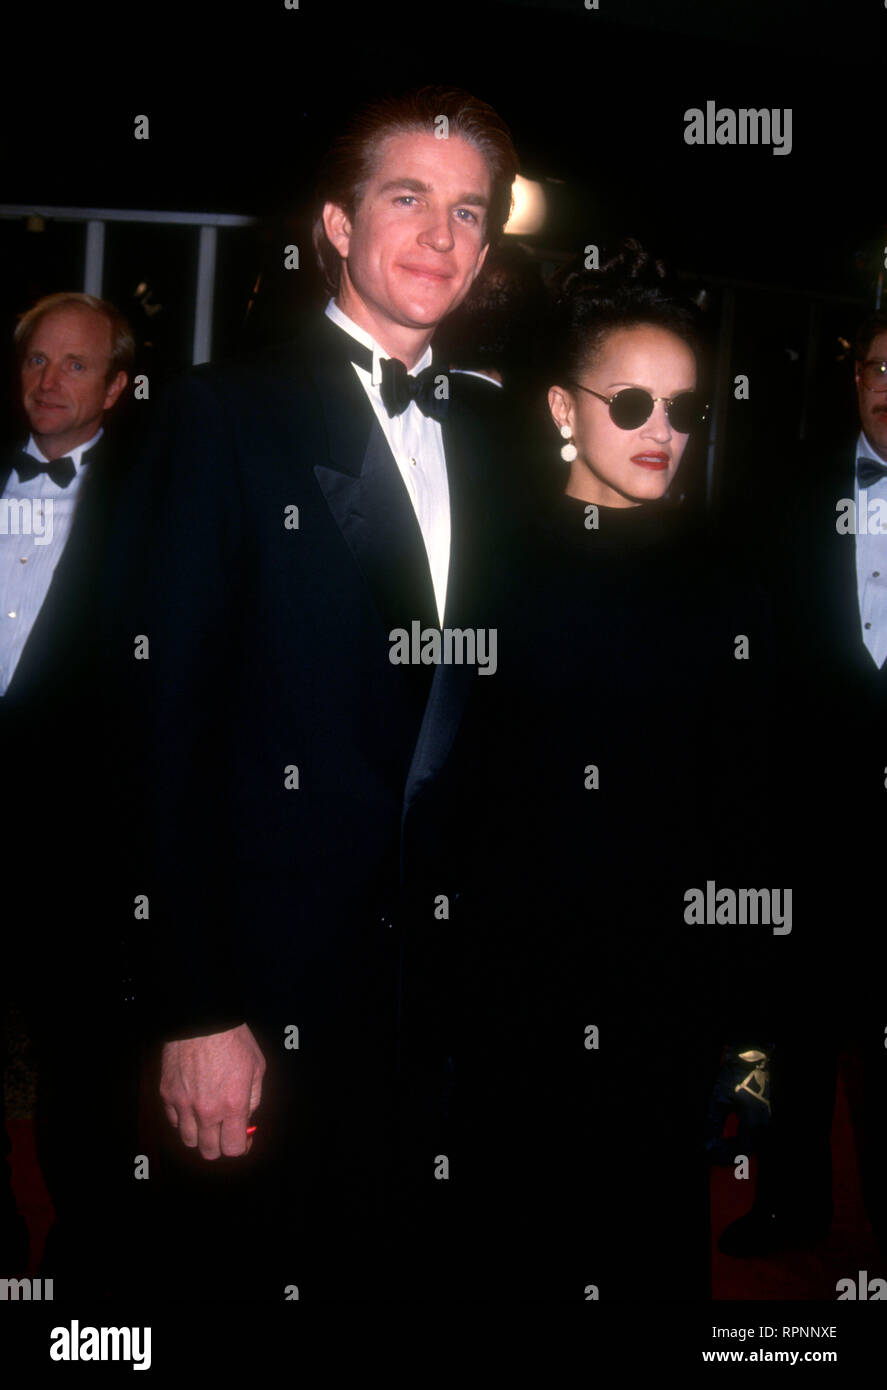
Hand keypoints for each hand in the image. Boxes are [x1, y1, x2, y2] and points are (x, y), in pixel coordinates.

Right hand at [160, 1023, 265, 1158]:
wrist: (202, 1019)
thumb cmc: (233, 1039)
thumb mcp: (257, 1067)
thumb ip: (253, 1099)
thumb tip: (247, 1120)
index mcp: (233, 1104)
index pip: (232, 1149)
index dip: (239, 1148)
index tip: (242, 1140)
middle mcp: (207, 1110)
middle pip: (208, 1151)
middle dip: (219, 1145)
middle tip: (224, 1132)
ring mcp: (183, 1104)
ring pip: (188, 1140)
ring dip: (199, 1135)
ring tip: (207, 1120)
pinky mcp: (167, 1094)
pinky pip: (173, 1121)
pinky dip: (183, 1120)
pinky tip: (192, 1106)